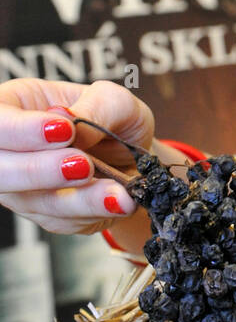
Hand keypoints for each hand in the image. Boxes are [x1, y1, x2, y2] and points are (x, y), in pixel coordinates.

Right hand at [0, 78, 154, 234]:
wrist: (136, 159)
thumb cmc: (114, 121)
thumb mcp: (114, 101)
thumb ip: (95, 107)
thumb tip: (70, 121)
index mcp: (16, 107)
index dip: (21, 130)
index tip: (63, 130)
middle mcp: (11, 150)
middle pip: (0, 170)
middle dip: (38, 170)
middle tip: (82, 163)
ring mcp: (24, 187)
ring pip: (32, 201)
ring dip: (76, 198)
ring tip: (114, 190)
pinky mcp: (48, 215)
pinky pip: (62, 220)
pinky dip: (93, 211)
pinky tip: (118, 201)